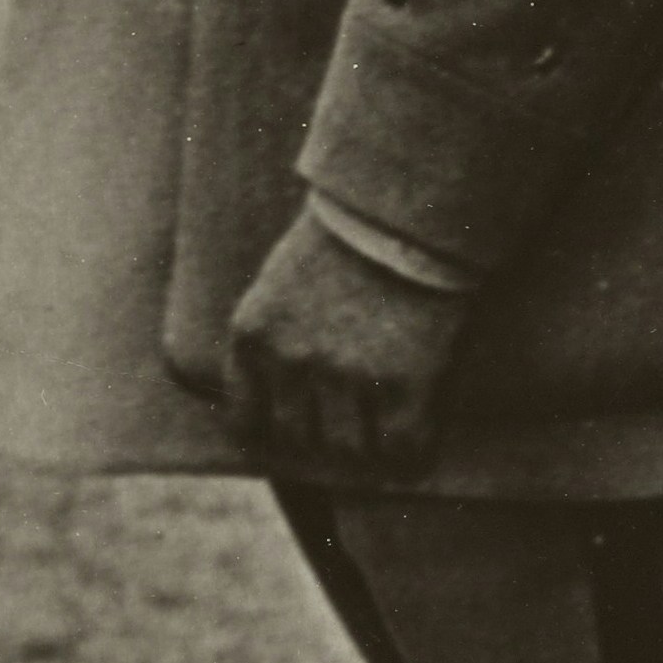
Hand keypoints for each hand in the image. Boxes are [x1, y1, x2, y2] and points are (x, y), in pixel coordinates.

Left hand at [224, 208, 467, 477]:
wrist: (406, 211)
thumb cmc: (343, 236)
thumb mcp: (279, 280)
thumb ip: (273, 335)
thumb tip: (278, 392)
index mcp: (253, 335)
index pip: (245, 418)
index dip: (271, 428)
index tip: (293, 426)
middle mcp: (292, 361)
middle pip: (299, 437)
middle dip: (322, 433)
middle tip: (349, 424)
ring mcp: (348, 375)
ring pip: (348, 449)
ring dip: (366, 445)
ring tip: (384, 428)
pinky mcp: (404, 382)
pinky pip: (401, 447)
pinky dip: (410, 451)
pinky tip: (416, 438)